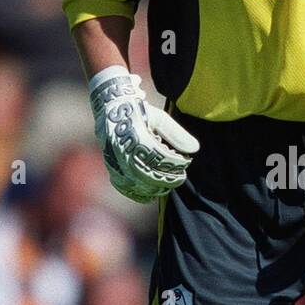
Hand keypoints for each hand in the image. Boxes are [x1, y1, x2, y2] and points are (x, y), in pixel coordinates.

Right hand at [89, 67, 198, 201]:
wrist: (110, 109)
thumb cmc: (139, 111)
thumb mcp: (159, 117)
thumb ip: (176, 133)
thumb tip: (194, 149)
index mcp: (135, 138)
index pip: (160, 158)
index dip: (175, 162)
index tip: (186, 161)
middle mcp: (123, 153)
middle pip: (149, 175)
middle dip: (168, 178)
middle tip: (180, 177)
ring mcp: (115, 162)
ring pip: (138, 184)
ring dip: (156, 187)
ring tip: (168, 183)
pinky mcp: (111, 168)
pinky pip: (125, 187)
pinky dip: (139, 194)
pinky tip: (152, 195)